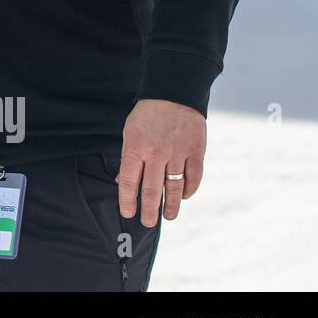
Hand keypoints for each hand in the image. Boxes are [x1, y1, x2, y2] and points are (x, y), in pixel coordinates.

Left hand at [117, 99, 205, 226]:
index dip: (128, 200)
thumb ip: (128, 157)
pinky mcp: (196, 151)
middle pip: (152, 189)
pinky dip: (189, 189)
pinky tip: (185, 196)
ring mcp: (178, 152)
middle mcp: (157, 153)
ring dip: (172, 205)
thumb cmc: (147, 114)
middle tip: (148, 223)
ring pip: (174, 186)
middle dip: (149, 209)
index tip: (128, 213)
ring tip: (169, 216)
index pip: (129, 181)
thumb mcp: (129, 132)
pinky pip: (194, 177)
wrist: (174, 93)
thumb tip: (121, 181)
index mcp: (136, 147)